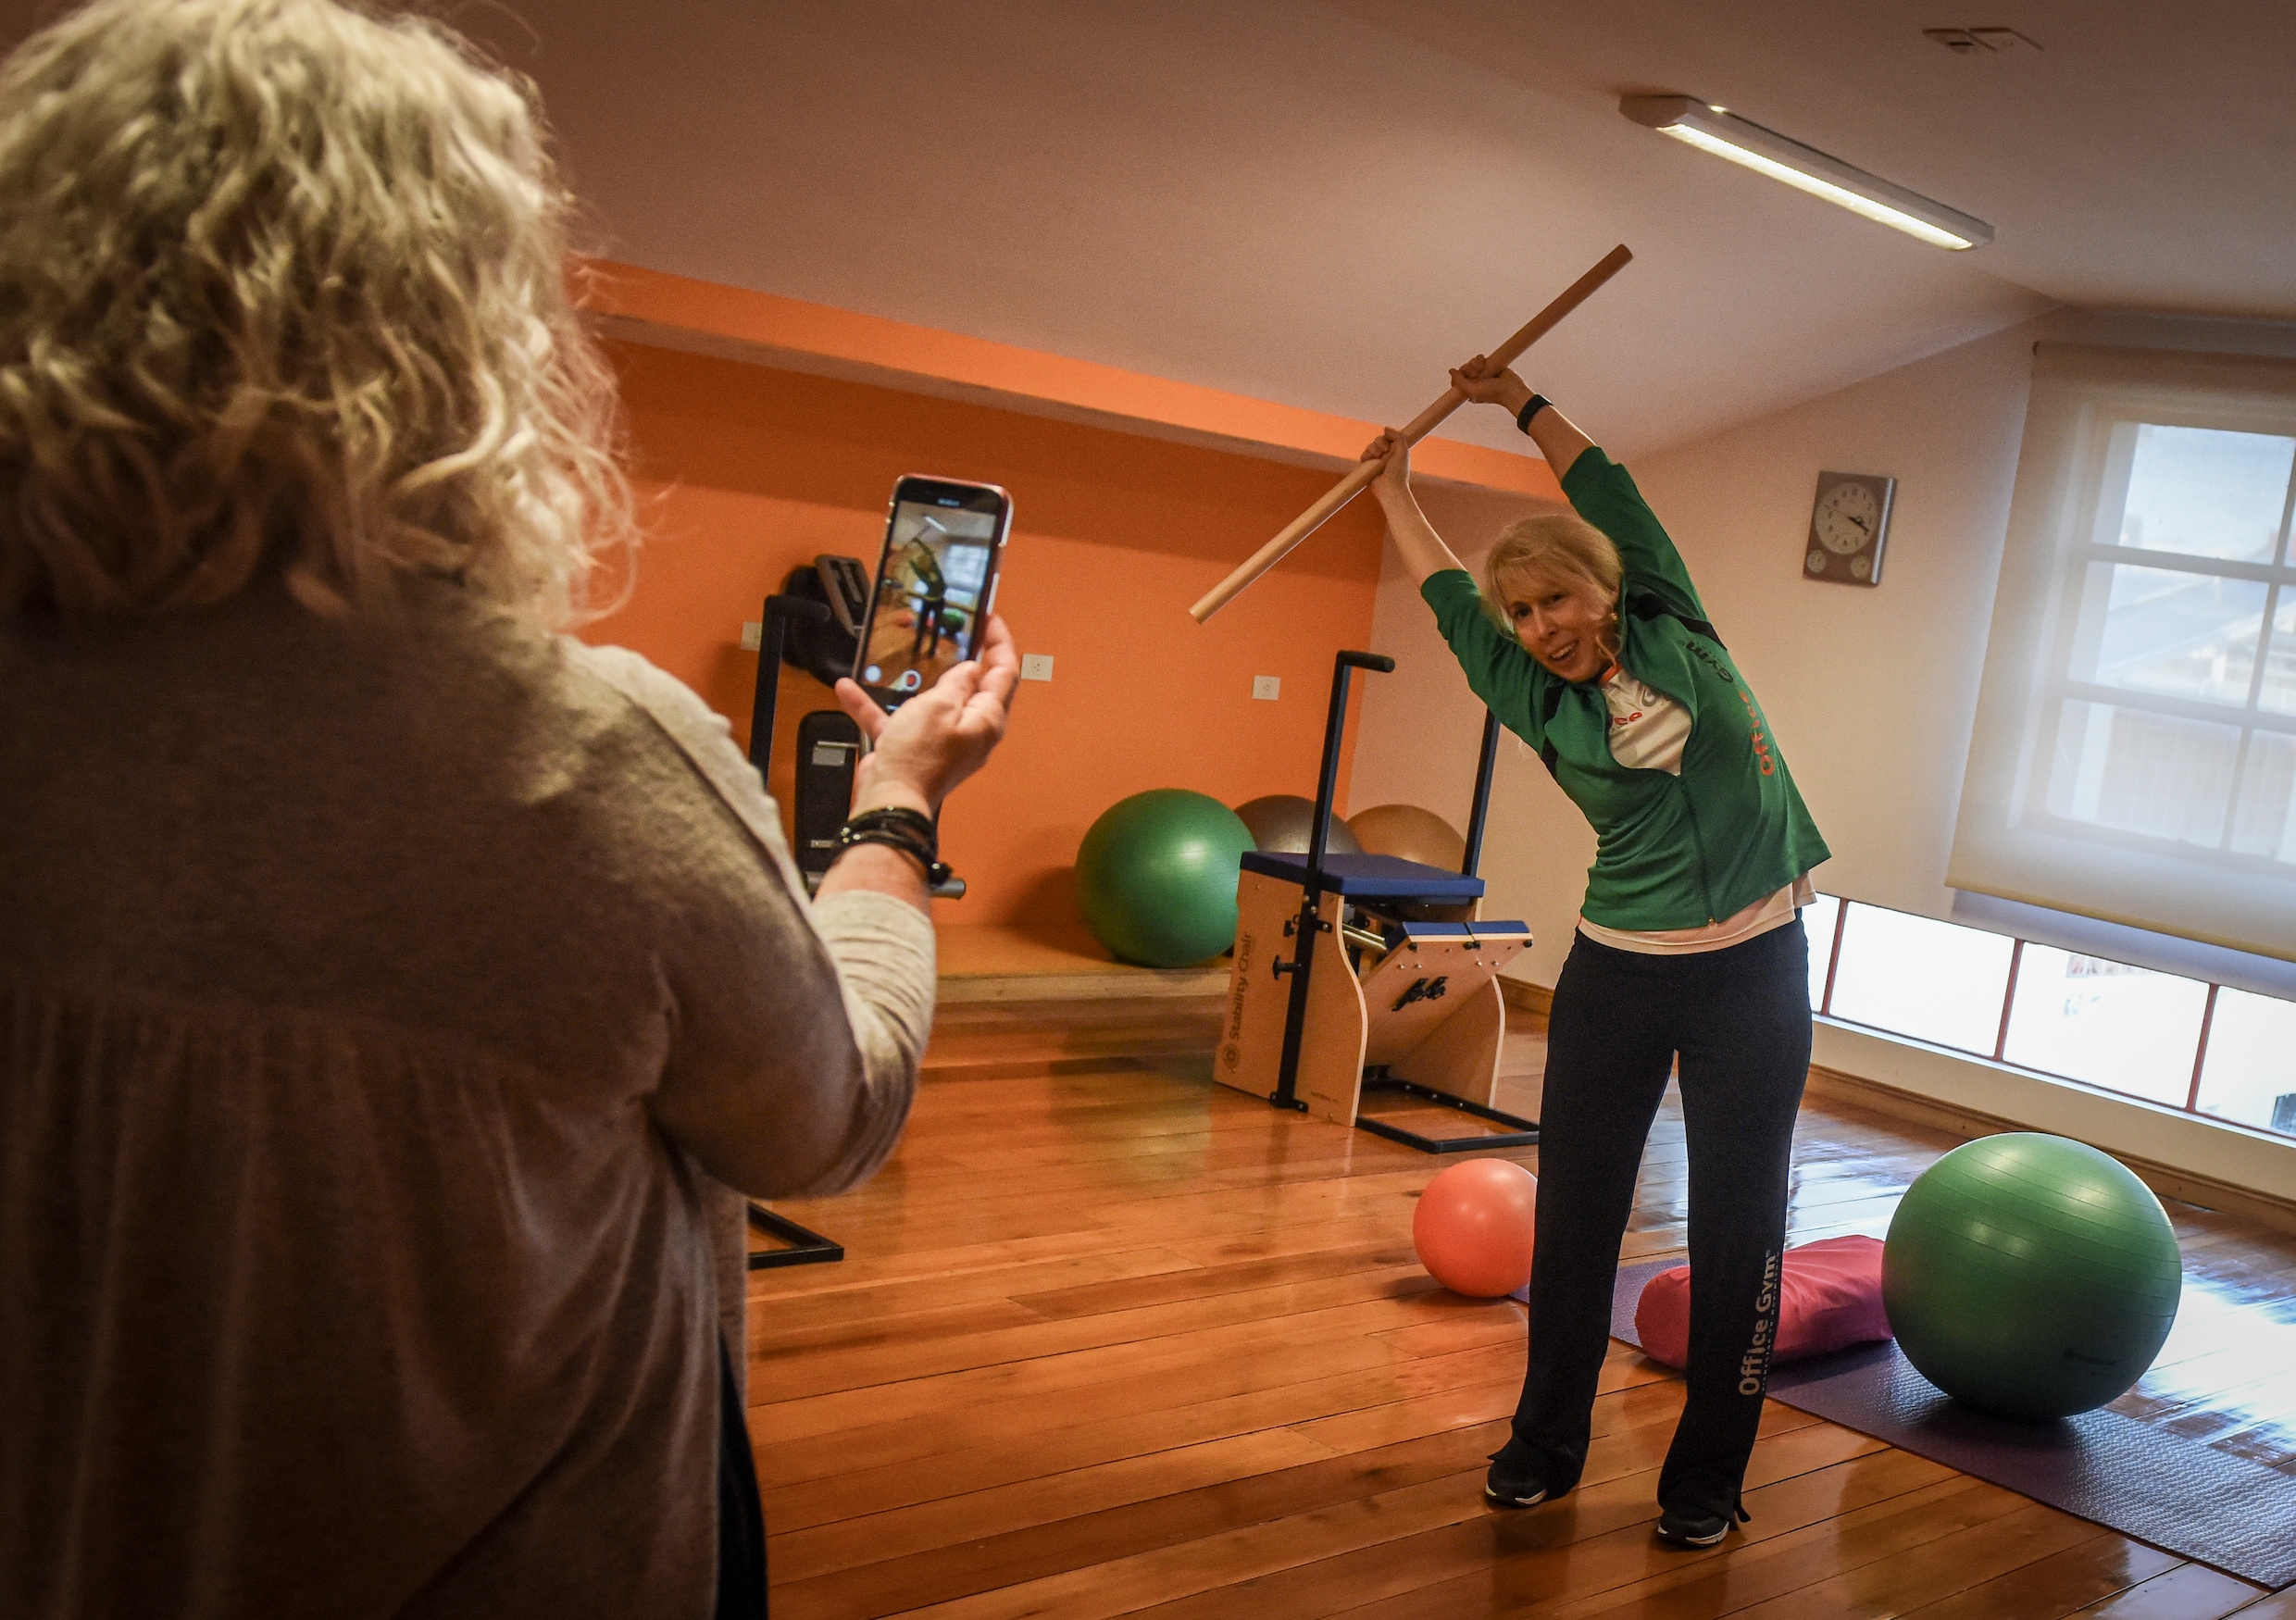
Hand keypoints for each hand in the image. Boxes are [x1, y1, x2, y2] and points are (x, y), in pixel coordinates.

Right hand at [833, 614, 1017, 815]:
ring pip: (933, 701)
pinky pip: (896, 720)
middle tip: (958, 630)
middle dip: (967, 656)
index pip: (1005, 673)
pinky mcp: (914, 749)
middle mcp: (970, 731)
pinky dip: (876, 706)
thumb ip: (957, 683)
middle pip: (975, 686)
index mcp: (986, 719)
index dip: (999, 643)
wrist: (889, 801)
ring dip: (918, 680)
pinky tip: (849, 690)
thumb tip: (970, 669)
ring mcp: (941, 741)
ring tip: (908, 654)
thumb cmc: (918, 757)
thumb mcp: (940, 705)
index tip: (990, 619)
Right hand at [1360, 429, 1410, 504]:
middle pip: (1378, 440)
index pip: (1387, 438)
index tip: (1389, 444)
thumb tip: (1386, 428)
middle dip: (1379, 443)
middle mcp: (1386, 455)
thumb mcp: (1403, 450)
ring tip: (1378, 456)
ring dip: (1373, 448)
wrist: (1390, 487)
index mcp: (1395, 451)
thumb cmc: (1399, 471)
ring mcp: (1377, 461)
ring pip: (1370, 446)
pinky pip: (1363, 456)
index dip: (1386, 438)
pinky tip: (1371, 458)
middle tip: (1384, 451)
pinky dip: (1366, 455)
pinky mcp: (1368, 467)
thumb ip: (1397, 436)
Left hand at [1449, 353, 1531, 415]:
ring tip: (1483, 368)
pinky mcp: (1488, 367)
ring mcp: (1481, 374)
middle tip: (1477, 373)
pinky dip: (1480, 359)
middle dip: (1469, 368)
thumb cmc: (1493, 393)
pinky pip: (1479, 359)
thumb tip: (1451, 371)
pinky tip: (1485, 361)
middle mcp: (1474, 382)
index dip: (1460, 375)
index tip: (1467, 376)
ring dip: (1475, 363)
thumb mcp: (1472, 390)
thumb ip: (1460, 381)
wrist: (1511, 389)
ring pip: (1471, 363)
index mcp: (1468, 391)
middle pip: (1463, 369)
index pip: (1457, 379)